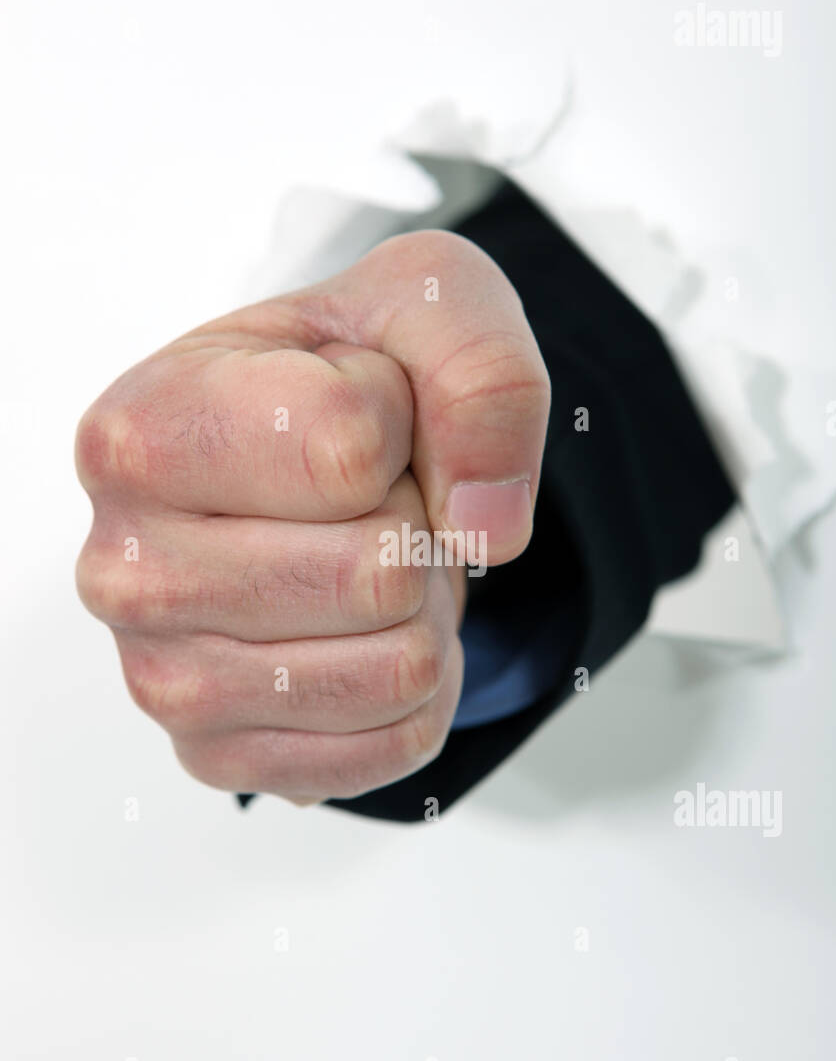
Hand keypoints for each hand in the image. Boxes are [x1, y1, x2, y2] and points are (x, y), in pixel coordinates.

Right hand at [75, 230, 549, 804]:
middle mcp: (125, 568)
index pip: (349, 450)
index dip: (402, 422)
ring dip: (421, 611)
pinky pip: (393, 744)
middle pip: (378, 578)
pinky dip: (419, 688)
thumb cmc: (350, 379)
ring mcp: (164, 679)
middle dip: (416, 530)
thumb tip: (486, 529)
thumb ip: (478, 371)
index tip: (360, 410)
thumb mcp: (429, 303)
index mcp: (139, 434)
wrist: (317, 466)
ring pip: (398, 671)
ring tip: (365, 558)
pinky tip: (362, 632)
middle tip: (371, 501)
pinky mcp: (219, 756)